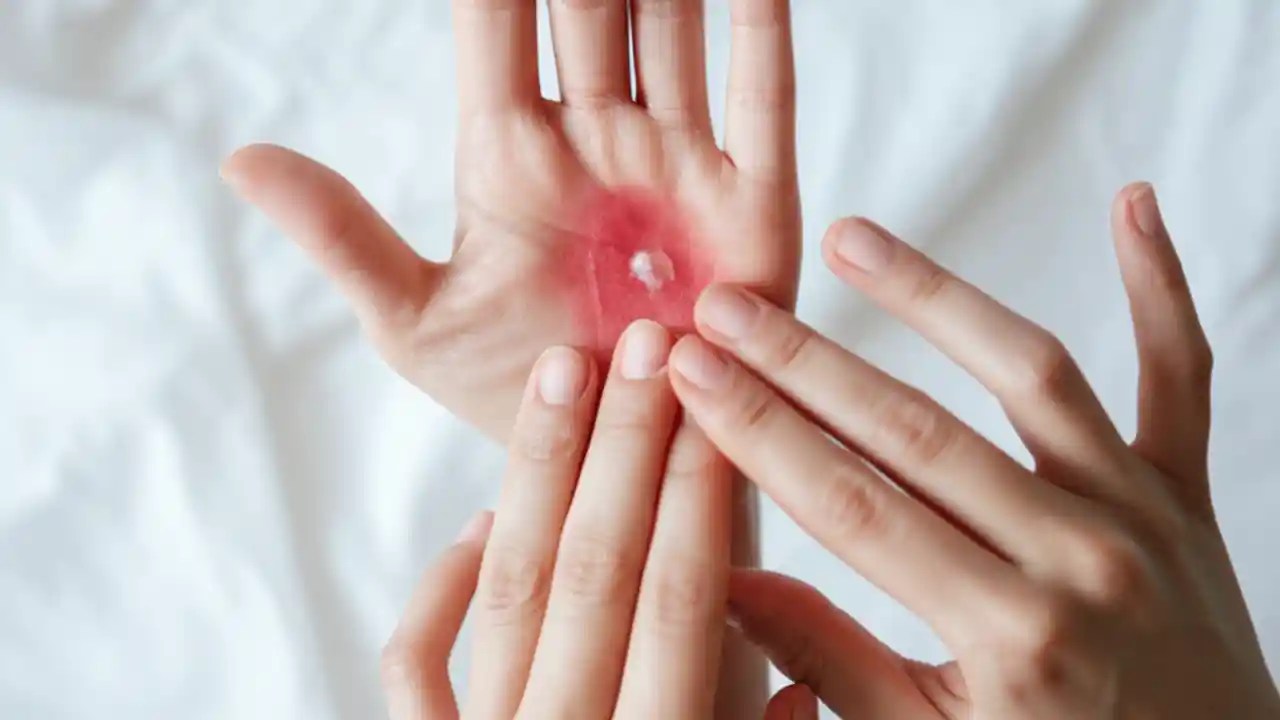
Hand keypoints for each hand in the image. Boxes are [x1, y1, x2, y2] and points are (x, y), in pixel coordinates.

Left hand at [220, 0, 799, 439]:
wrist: (616, 470)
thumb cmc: (519, 399)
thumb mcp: (415, 323)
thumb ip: (342, 236)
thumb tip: (239, 160)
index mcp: (512, 155)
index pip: (496, 26)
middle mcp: (597, 142)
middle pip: (592, 10)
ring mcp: (678, 166)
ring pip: (673, 33)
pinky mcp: (751, 204)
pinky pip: (764, 102)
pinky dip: (762, 30)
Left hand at [379, 319, 815, 718]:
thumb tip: (800, 688)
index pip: (680, 597)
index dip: (699, 489)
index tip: (717, 394)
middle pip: (596, 568)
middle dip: (625, 445)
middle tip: (648, 343)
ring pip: (512, 589)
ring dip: (541, 471)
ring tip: (564, 371)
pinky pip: (419, 669)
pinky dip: (442, 590)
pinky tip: (479, 518)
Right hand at [667, 184, 1279, 717]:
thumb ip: (833, 661)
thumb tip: (729, 582)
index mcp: (1008, 635)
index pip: (853, 507)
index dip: (761, 433)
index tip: (694, 371)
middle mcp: (1077, 558)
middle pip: (916, 433)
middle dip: (805, 363)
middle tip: (726, 307)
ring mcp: (1138, 512)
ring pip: (1031, 374)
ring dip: (933, 298)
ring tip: (850, 239)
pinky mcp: (1182, 491)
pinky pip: (1181, 375)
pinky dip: (1160, 289)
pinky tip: (1131, 208)